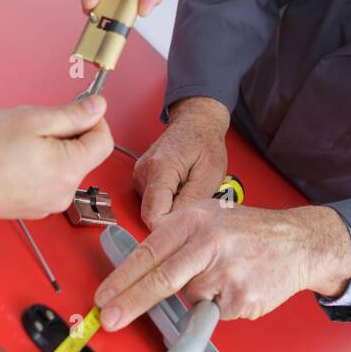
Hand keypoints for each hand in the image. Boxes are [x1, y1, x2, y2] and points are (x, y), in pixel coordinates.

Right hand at [0, 96, 112, 219]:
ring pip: (65, 169)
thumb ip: (72, 114)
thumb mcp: (34, 119)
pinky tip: (16, 159)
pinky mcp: (32, 208)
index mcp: (69, 169)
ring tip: (21, 143)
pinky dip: (40, 167)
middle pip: (84, 156)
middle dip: (69, 135)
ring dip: (54, 151)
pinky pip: (48, 182)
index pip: (104, 141)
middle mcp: (64, 192)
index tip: (78, 108)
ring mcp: (47, 204)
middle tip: (39, 124)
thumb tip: (98, 107)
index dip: (95, 119)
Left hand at [92, 202, 350, 328]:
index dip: (123, 278)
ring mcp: (228, 270)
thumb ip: (175, 237)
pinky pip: (214, 311)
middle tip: (110, 318)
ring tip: (220, 273)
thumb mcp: (208, 216)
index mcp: (196, 219)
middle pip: (161, 279)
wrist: (298, 241)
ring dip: (197, 293)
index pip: (150, 251)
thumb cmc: (249, 230)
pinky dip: (218, 304)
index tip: (104, 296)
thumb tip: (138, 268)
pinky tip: (235, 284)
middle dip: (130, 302)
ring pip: (189, 297)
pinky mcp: (242, 296)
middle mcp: (211, 241)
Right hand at [134, 97, 228, 228]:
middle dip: (172, 217)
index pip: (153, 213)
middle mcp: (144, 171)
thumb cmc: (205, 142)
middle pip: (151, 213)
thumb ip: (192, 200)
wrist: (196, 122)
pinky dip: (167, 200)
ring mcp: (140, 174)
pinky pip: (152, 200)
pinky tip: (181, 189)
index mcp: (161, 168)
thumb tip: (177, 225)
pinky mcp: (141, 177)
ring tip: (189, 192)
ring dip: (171, 208)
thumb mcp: (210, 173)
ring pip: (151, 208)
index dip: (169, 227)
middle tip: (195, 206)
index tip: (186, 229)